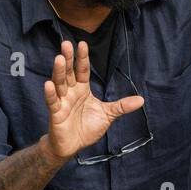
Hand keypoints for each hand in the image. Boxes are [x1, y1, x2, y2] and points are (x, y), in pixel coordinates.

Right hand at [42, 40, 143, 160]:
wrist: (73, 146)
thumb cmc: (87, 128)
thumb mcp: (107, 115)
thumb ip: (121, 106)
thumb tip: (141, 100)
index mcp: (82, 89)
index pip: (82, 70)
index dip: (82, 58)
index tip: (82, 44)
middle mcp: (71, 92)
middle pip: (69, 72)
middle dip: (69, 58)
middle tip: (66, 44)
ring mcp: (62, 101)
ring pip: (60, 83)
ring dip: (59, 71)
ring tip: (59, 58)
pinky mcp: (55, 113)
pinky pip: (52, 101)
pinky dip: (51, 93)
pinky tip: (48, 84)